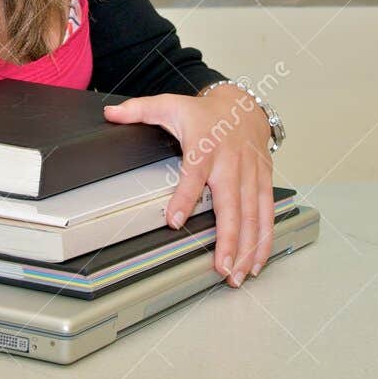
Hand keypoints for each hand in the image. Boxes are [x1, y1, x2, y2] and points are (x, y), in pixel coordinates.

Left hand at [102, 86, 273, 285]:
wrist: (243, 105)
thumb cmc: (205, 113)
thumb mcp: (170, 105)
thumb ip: (139, 110)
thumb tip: (111, 113)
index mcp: (205, 146)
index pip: (193, 174)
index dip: (185, 196)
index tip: (174, 220)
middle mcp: (231, 163)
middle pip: (230, 204)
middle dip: (228, 238)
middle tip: (222, 267)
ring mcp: (250, 174)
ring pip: (252, 214)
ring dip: (247, 247)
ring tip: (238, 274)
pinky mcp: (264, 181)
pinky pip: (267, 212)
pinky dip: (265, 238)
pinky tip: (257, 261)